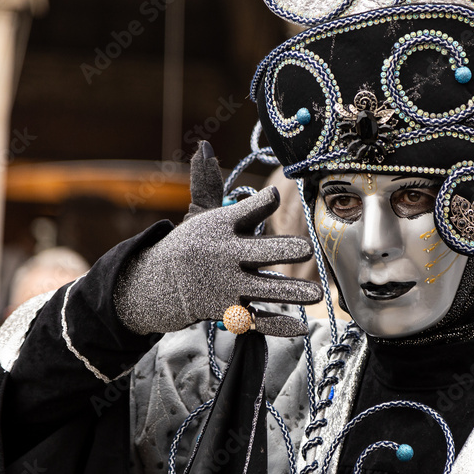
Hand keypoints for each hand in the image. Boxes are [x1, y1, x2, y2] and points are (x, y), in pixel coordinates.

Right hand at [114, 143, 322, 333]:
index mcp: (222, 229)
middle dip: (283, 251)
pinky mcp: (231, 313)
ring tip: (316, 295)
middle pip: (259, 253)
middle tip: (307, 251)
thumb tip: (204, 147)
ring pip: (264, 291)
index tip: (276, 195)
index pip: (245, 211)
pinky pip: (257, 321)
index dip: (262, 203)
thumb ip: (209, 183)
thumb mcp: (201, 212)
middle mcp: (226, 258)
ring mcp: (229, 288)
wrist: (157, 283)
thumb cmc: (192, 243)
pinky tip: (300, 326)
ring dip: (291, 293)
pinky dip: (278, 325)